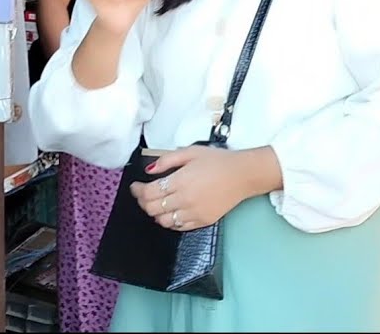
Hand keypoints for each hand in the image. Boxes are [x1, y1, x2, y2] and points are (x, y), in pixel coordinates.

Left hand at [130, 146, 258, 230]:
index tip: (136, 186)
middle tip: (143, 194)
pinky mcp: (202, 221)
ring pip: (163, 221)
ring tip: (158, 203)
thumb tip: (150, 170)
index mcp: (180, 181)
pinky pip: (178, 227)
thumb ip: (167, 160)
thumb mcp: (191, 152)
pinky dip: (170, 221)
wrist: (243, 175)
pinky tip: (172, 211)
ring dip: (156, 213)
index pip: (149, 192)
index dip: (138, 191)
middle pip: (152, 208)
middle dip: (143, 202)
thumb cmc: (218, 161)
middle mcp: (184, 199)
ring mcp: (193, 213)